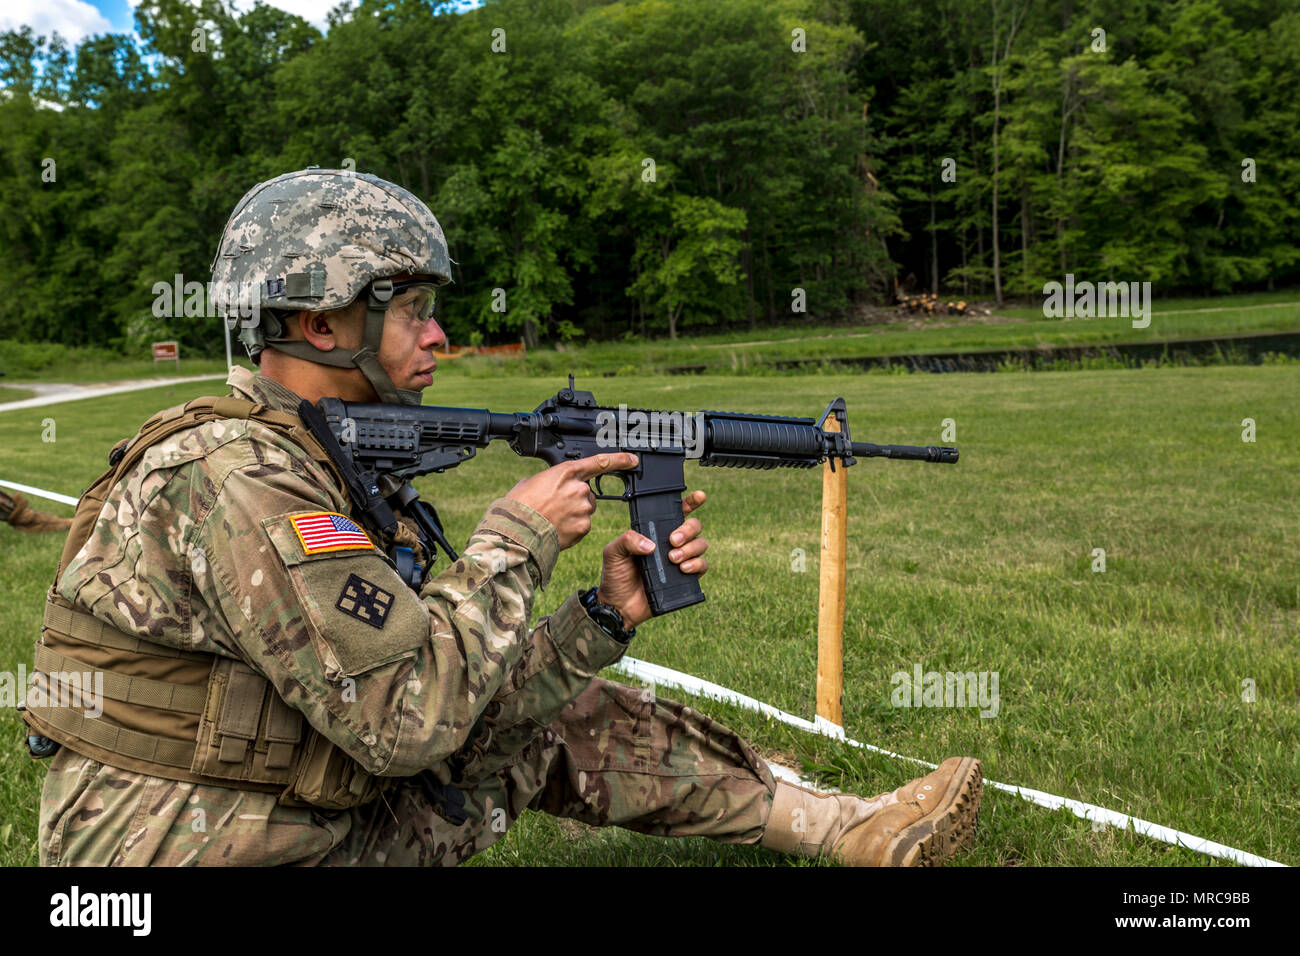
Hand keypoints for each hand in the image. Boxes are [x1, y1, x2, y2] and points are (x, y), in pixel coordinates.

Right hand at [506, 452, 638, 549]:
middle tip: (554, 507)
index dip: (619, 460)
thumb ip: (546, 481)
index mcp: (566, 472)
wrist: (518, 533)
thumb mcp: (529, 484)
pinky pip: (583, 526)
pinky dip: (573, 528)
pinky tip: (557, 529)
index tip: (633, 459)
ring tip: (553, 519)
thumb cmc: (519, 508)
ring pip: (585, 510)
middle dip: (575, 499)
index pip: (600, 462)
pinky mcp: (584, 527)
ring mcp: (584, 508)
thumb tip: (546, 486)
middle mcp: (580, 488)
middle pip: (587, 492)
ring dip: (574, 514)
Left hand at [596, 490, 707, 629]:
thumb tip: (651, 545)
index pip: (676, 512)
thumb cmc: (615, 576)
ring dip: (691, 548)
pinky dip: (696, 564)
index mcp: (654, 532)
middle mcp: (670, 544)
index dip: (690, 502)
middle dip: (688, 530)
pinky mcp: (685, 578)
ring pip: (701, 544)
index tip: (699, 496)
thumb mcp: (613, 552)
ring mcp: (679, 560)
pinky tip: (682, 568)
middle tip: (673, 540)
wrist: (618, 606)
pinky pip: (703, 566)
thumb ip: (628, 540)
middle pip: (694, 526)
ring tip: (673, 558)